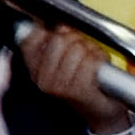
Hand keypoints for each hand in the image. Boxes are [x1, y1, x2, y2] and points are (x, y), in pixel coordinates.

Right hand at [14, 27, 132, 131]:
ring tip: (91, 62)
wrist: (100, 111)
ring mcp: (59, 85)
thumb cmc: (82, 82)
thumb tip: (59, 24)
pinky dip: (100, 60)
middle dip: (76, 40)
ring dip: (90, 51)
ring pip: (77, 49)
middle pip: (59, 39)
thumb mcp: (63, 59)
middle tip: (82, 52)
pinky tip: (98, 70)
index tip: (63, 36)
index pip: (33, 36)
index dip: (53, 30)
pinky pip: (91, 61)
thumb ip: (56, 39)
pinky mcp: (78, 90)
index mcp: (34, 67)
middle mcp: (42, 78)